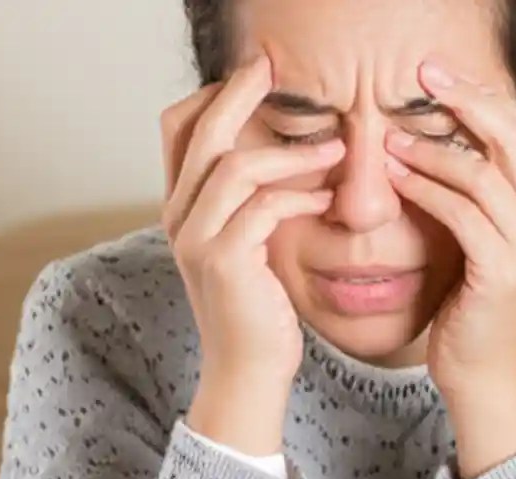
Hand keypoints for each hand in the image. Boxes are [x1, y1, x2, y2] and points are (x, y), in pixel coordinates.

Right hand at [160, 54, 344, 453]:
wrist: (247, 371)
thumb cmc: (257, 308)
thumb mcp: (248, 245)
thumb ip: (252, 202)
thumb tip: (288, 155)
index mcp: (181, 206)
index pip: (179, 129)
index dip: (213, 95)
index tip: (255, 74)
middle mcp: (178, 216)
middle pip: (202, 132)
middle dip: (241, 93)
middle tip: (277, 70)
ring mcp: (196, 238)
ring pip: (236, 167)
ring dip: (292, 153)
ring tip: (336, 149)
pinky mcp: (224, 261)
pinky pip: (263, 209)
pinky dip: (299, 197)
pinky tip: (325, 201)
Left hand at [384, 59, 515, 478]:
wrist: (484, 370)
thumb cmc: (473, 301)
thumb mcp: (482, 234)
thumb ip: (476, 189)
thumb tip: (440, 135)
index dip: (488, 95)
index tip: (442, 76)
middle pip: (515, 135)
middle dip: (466, 101)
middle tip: (421, 79)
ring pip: (484, 172)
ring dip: (431, 148)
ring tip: (390, 138)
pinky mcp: (502, 270)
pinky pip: (462, 213)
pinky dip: (426, 188)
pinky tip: (397, 177)